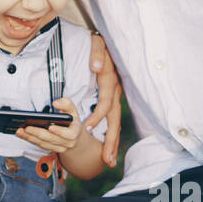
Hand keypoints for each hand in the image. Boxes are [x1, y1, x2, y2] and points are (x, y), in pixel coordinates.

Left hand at [15, 97, 81, 153]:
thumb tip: (56, 103)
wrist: (73, 133)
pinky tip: (22, 134)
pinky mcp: (51, 149)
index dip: (60, 132)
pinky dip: (30, 139)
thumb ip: (66, 103)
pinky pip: (39, 145)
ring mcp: (59, 147)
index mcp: (75, 132)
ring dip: (31, 138)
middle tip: (28, 127)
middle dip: (38, 133)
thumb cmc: (71, 120)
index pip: (69, 135)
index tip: (50, 127)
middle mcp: (68, 143)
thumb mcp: (72, 109)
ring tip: (20, 131)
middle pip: (52, 139)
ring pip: (44, 144)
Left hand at [83, 32, 121, 165]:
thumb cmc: (98, 43)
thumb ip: (97, 53)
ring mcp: (115, 96)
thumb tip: (96, 67)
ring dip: (112, 143)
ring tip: (109, 161)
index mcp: (110, 80)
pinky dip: (111, 135)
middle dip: (110, 141)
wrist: (105, 40)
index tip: (87, 127)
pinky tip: (109, 148)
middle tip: (107, 160)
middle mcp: (115, 90)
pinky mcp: (112, 98)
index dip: (98, 115)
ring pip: (115, 123)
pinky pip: (112, 120)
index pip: (106, 102)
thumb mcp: (97, 43)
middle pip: (114, 120)